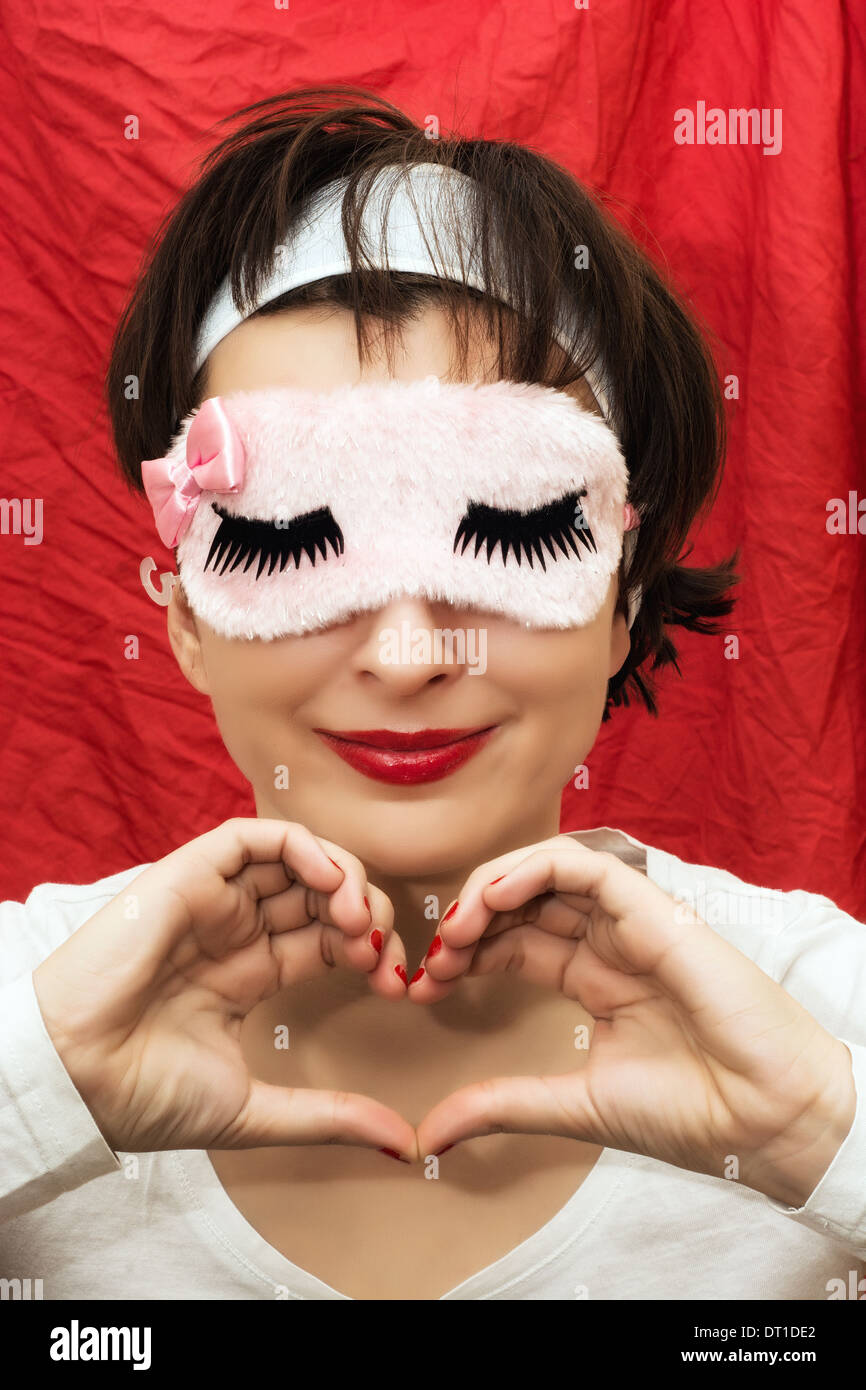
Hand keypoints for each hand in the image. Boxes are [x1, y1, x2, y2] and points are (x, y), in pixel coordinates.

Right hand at [33, 818, 415, 1157]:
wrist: (75, 1083)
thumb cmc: (143, 1099)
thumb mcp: (255, 1111)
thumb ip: (330, 1117)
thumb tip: (404, 1145)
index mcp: (248, 973)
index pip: (330, 936)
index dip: (372, 948)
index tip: (396, 985)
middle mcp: (234, 930)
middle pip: (324, 893)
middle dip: (370, 913)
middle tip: (382, 954)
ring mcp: (213, 901)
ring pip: (298, 857)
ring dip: (345, 877)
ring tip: (359, 921)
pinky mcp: (189, 877)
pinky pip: (253, 838)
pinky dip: (303, 847)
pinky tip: (329, 883)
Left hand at [410, 836, 856, 1205]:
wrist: (765, 1122)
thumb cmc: (693, 1114)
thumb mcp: (574, 1105)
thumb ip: (503, 1104)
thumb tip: (431, 1135)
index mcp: (597, 979)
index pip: (516, 942)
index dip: (466, 954)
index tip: (424, 988)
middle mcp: (611, 943)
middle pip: (524, 902)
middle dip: (468, 920)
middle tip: (433, 959)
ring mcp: (631, 923)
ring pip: (548, 871)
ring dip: (491, 889)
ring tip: (457, 930)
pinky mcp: (654, 910)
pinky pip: (585, 865)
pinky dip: (532, 869)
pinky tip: (493, 900)